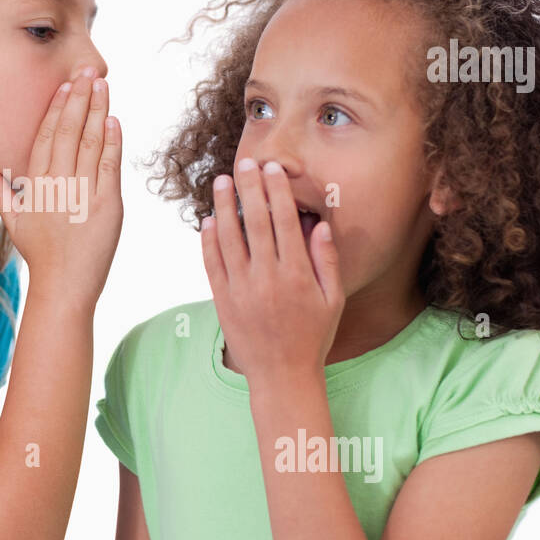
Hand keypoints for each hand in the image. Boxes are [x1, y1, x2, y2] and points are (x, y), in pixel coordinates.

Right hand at [0, 69, 122, 308]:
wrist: (63, 287)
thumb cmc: (40, 255)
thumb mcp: (14, 221)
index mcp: (35, 187)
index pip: (45, 138)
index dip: (55, 109)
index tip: (65, 86)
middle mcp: (56, 186)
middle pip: (67, 132)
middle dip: (78, 99)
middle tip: (87, 71)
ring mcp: (82, 195)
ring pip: (89, 143)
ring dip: (97, 111)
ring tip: (102, 84)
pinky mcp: (106, 206)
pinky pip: (108, 167)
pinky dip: (112, 142)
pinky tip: (113, 120)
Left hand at [200, 158, 343, 380]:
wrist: (282, 376)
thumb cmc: (313, 337)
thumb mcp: (332, 300)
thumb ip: (327, 261)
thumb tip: (319, 225)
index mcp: (297, 274)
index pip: (284, 222)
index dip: (277, 192)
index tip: (272, 170)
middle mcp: (267, 278)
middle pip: (255, 222)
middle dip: (249, 189)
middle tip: (244, 163)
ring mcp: (241, 289)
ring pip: (229, 238)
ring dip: (223, 207)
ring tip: (220, 182)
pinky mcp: (222, 300)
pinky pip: (212, 264)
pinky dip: (208, 241)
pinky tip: (208, 221)